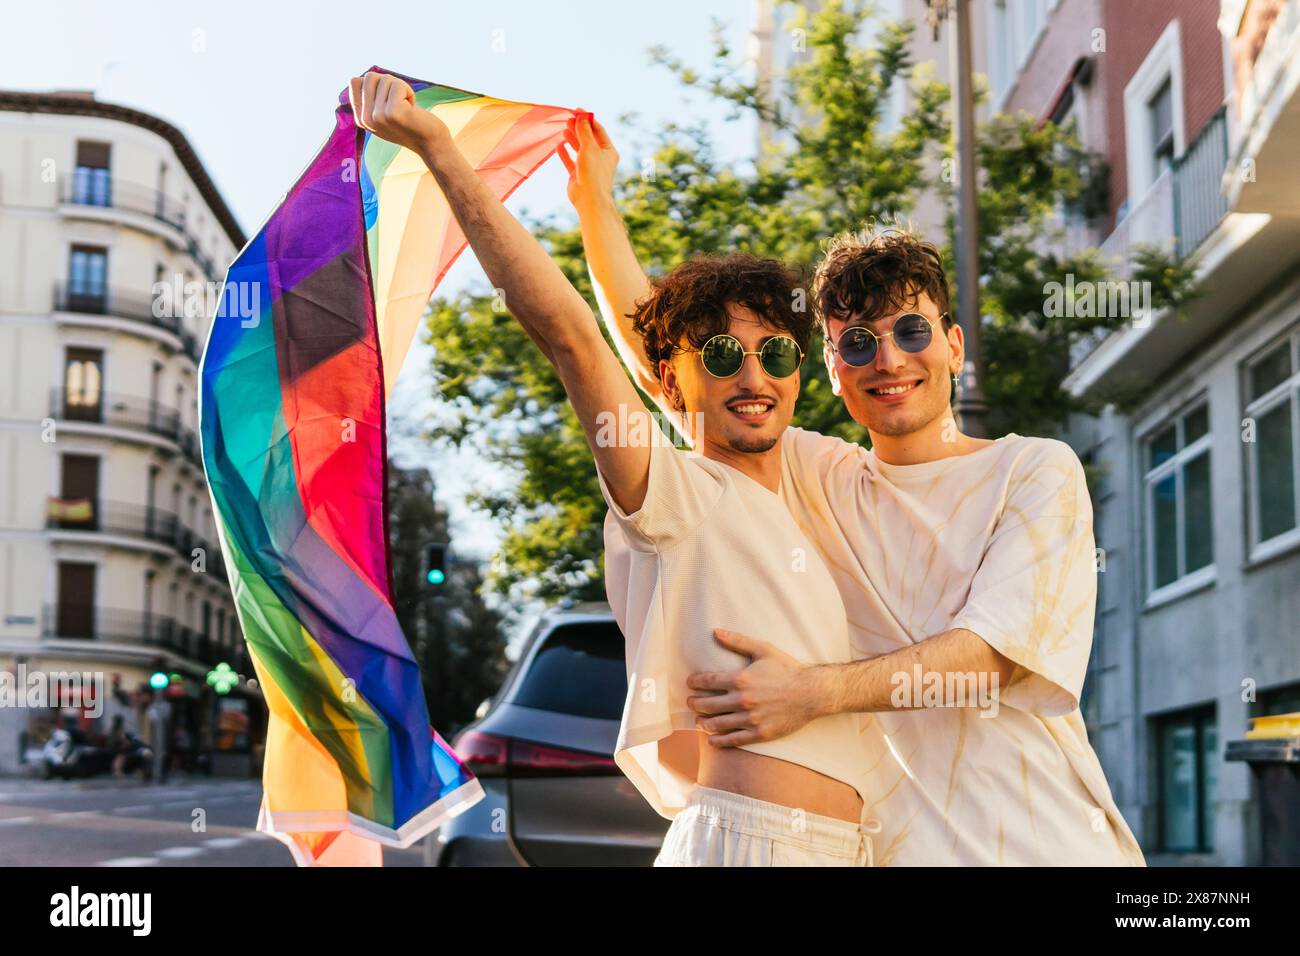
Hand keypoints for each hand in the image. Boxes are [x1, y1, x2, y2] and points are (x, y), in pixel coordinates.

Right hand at [348, 71, 447, 154]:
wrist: (431, 144)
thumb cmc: (410, 123)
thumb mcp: (383, 112)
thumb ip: (369, 98)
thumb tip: (356, 79)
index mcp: (360, 118)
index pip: (355, 81)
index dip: (376, 83)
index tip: (389, 100)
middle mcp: (365, 119)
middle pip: (369, 77)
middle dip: (389, 83)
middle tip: (401, 102)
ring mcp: (377, 116)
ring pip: (384, 79)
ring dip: (401, 88)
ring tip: (407, 107)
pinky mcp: (392, 113)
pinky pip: (398, 85)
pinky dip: (409, 92)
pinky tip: (412, 109)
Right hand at [558, 113, 617, 213]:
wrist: (589, 199)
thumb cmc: (593, 173)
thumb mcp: (589, 148)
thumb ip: (584, 132)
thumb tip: (582, 117)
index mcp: (608, 151)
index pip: (598, 130)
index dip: (588, 120)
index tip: (577, 111)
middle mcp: (600, 158)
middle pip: (588, 138)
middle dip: (579, 128)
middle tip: (568, 118)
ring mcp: (588, 166)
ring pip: (579, 149)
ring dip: (572, 138)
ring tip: (564, 129)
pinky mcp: (578, 174)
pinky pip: (570, 161)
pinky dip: (565, 153)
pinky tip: (558, 145)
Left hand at [685, 628, 825, 747]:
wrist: (811, 693)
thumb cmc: (787, 669)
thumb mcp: (764, 650)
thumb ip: (738, 641)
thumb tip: (716, 632)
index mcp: (741, 679)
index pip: (708, 681)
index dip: (695, 682)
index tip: (690, 683)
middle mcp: (743, 700)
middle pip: (708, 704)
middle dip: (695, 703)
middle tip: (690, 702)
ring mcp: (751, 718)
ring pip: (717, 724)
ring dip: (703, 722)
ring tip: (699, 720)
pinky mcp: (760, 733)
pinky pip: (734, 740)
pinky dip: (719, 741)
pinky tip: (712, 739)